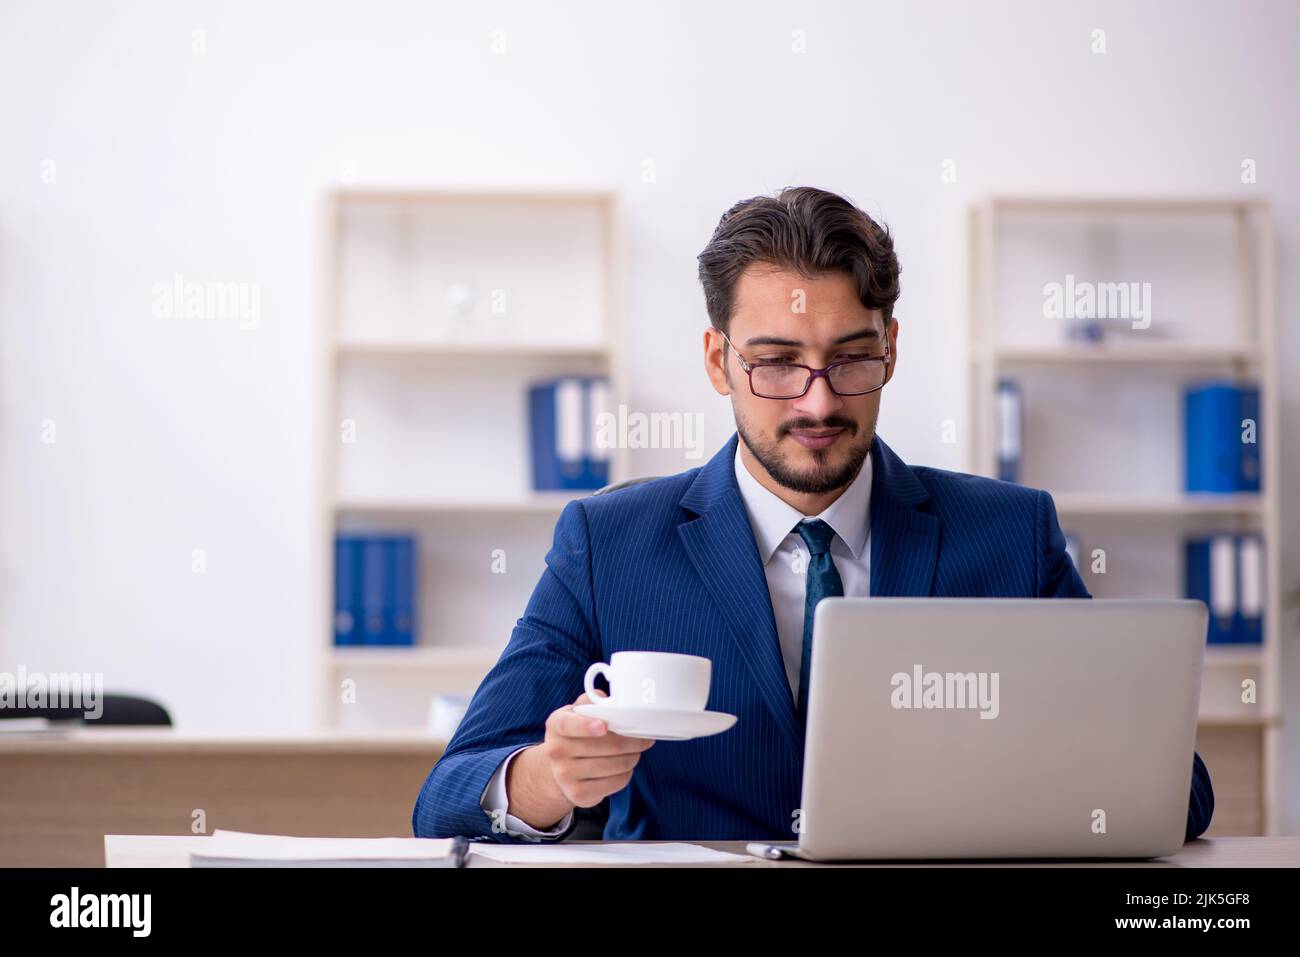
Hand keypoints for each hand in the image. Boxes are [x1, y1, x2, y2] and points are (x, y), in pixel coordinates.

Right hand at [509, 690, 655, 824]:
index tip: (604, 726)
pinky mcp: (578, 795)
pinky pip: (615, 783)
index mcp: (556, 724)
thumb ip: (592, 703)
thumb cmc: (577, 734)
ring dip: (633, 757)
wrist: (560, 768)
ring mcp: (564, 775)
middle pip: (604, 746)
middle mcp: (556, 751)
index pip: (569, 724)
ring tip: (636, 751)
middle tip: (644, 738)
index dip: (586, 726)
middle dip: (632, 741)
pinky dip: (627, 773)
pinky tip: (625, 767)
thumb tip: (610, 701)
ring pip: (614, 765)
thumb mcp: (578, 713)